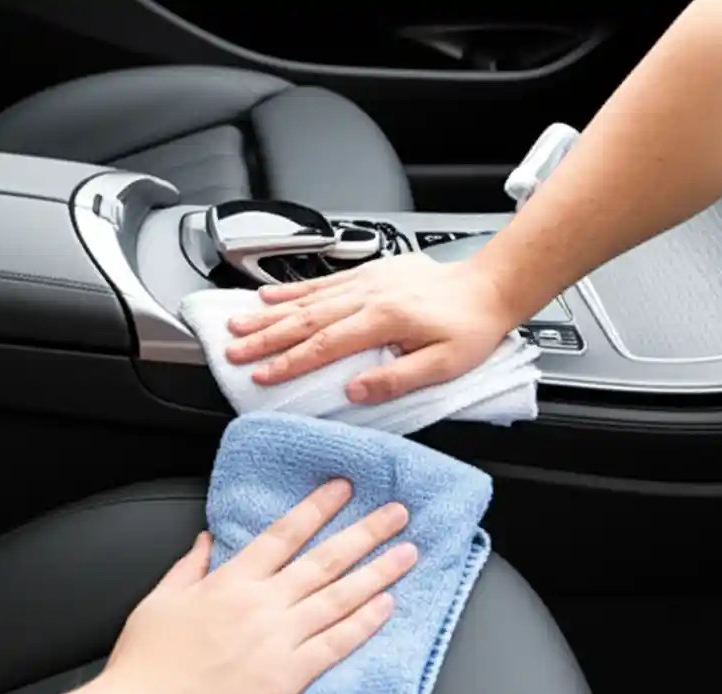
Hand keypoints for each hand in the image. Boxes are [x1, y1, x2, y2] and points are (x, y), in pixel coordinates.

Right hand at [38, 479, 415, 693]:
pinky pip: (335, 644)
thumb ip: (189, 567)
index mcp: (229, 582)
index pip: (284, 533)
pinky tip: (387, 606)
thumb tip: (207, 540)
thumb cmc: (146, 665)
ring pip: (338, 597)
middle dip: (364, 531)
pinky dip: (363, 623)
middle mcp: (260, 605)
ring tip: (407, 552)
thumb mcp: (159, 602)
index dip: (317, 507)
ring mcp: (277, 640)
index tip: (343, 488)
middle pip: (324, 559)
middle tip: (396, 512)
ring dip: (378, 572)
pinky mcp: (287, 677)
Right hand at [225, 253, 518, 403]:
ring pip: (307, 298)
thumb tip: (354, 392)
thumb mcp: (445, 365)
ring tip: (238, 322)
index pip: (325, 345)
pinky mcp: (368, 273)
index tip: (262, 374)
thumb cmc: (470, 327)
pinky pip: (322, 280)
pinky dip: (292, 289)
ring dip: (269, 312)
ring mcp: (366, 281)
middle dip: (265, 336)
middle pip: (305, 319)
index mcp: (385, 320)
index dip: (290, 362)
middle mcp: (369, 296)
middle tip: (233, 350)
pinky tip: (269, 295)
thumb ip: (397, 379)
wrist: (488, 285)